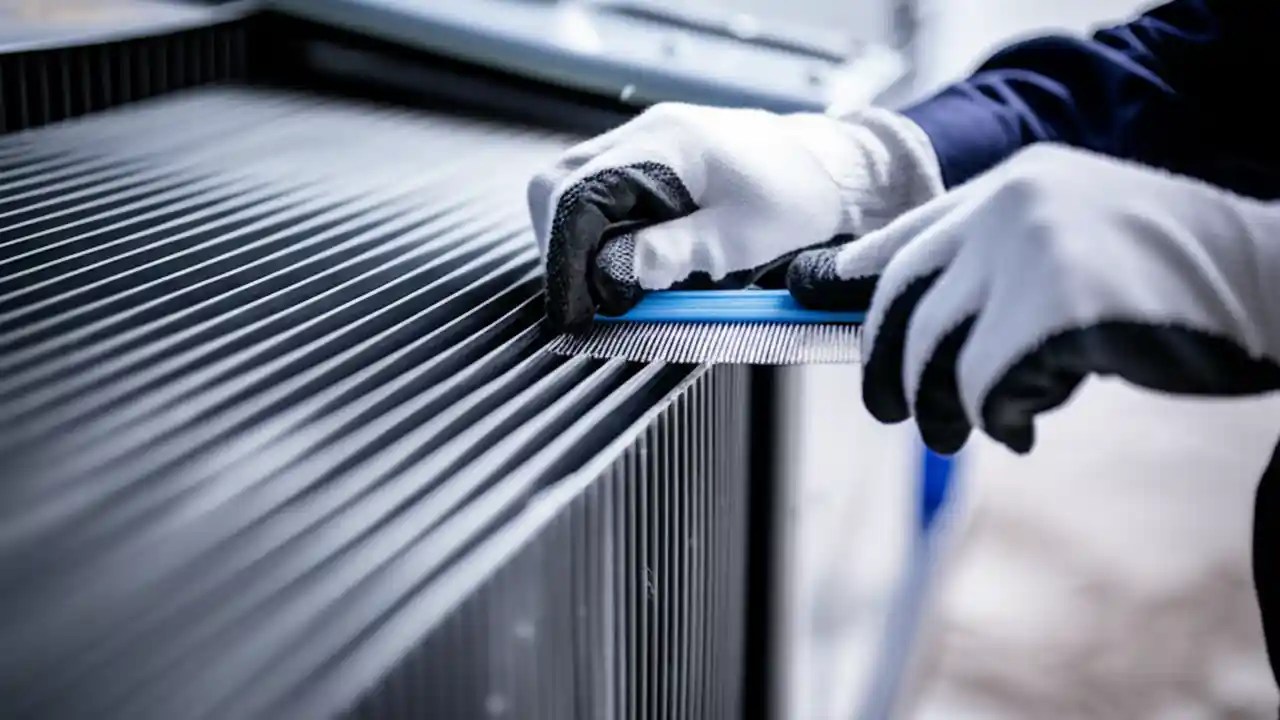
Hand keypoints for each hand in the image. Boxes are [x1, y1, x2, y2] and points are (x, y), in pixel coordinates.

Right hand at [528, 102, 943, 331]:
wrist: (832, 166)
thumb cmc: (797, 200)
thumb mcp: (740, 239)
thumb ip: (673, 254)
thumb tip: (613, 276)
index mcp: (666, 145)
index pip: (578, 194)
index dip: (566, 255)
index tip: (574, 307)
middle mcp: (647, 132)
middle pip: (558, 182)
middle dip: (561, 245)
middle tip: (585, 297)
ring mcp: (646, 138)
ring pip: (573, 184)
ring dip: (578, 237)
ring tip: (608, 282)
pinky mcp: (653, 154)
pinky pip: (601, 185)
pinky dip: (600, 226)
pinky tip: (627, 257)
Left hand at [788, 144, 1279, 453]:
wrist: (1272, 283)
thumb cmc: (1170, 280)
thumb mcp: (1072, 245)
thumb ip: (995, 270)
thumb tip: (911, 329)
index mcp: (1013, 186)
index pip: (907, 234)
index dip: (850, 272)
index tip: (806, 292)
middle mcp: (1011, 207)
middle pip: (902, 300)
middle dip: (886, 365)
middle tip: (892, 410)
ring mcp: (1031, 253)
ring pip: (932, 350)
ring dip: (942, 407)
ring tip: (972, 429)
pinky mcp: (1053, 309)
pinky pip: (982, 386)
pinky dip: (995, 419)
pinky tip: (1025, 427)